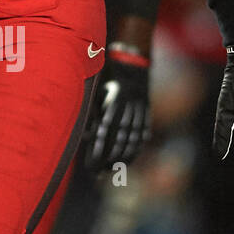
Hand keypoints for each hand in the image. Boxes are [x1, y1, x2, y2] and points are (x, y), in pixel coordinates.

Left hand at [84, 51, 150, 171]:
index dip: (99, 148)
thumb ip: (91, 110)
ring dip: (122, 157)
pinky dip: (135, 149)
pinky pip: (142, 133)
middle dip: (109, 157)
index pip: (106, 128)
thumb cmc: (106, 75)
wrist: (132, 60)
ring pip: (133, 137)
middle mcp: (131, 104)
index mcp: (116, 97)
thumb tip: (86, 135)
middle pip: (120, 137)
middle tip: (98, 173)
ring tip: (111, 171)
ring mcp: (141, 108)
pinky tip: (128, 161)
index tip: (91, 163)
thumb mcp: (96, 87)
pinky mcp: (147, 111)